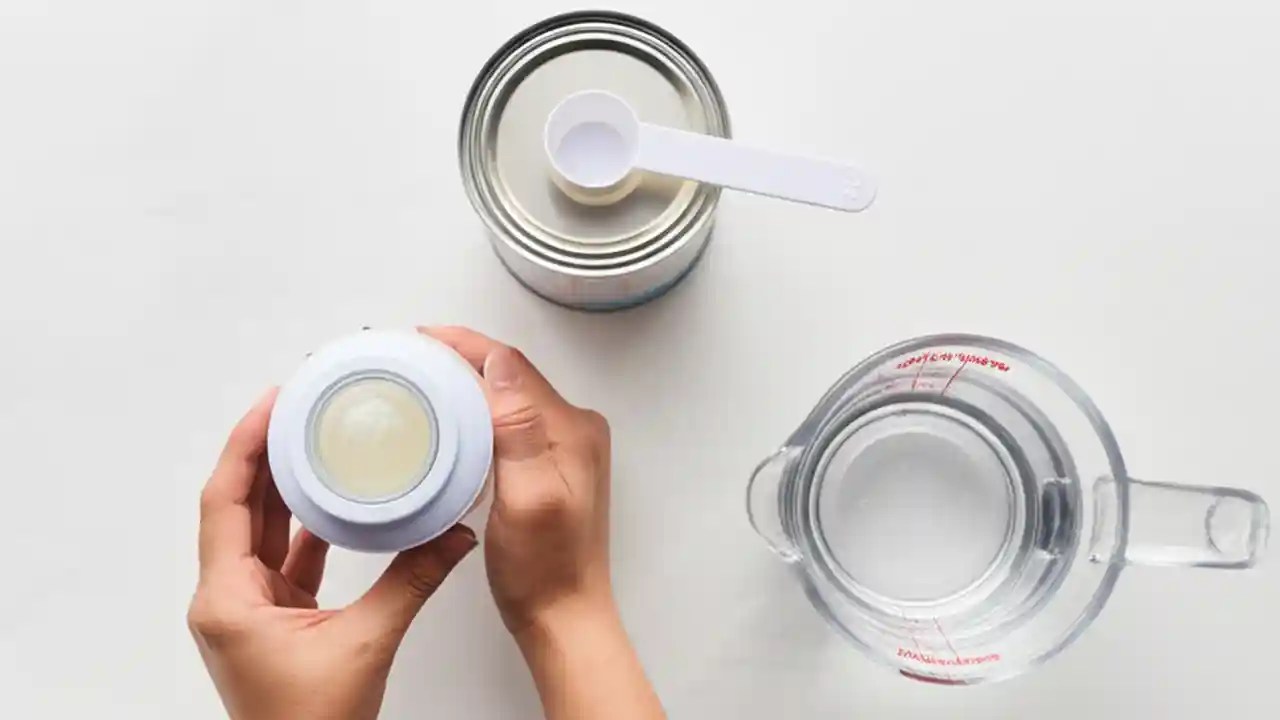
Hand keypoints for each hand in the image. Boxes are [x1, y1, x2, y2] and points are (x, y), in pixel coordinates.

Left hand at [188, 389, 477, 719]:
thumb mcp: (366, 644)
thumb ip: (410, 581)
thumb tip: (451, 535)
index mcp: (228, 599)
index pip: (226, 501)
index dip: (245, 445)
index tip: (271, 404)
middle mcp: (227, 599)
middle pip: (238, 507)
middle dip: (265, 454)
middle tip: (295, 407)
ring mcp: (248, 609)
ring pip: (260, 530)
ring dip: (284, 487)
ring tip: (311, 440)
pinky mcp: (273, 620)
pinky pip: (284, 557)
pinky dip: (307, 526)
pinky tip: (333, 502)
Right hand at [422, 327, 664, 719]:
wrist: (564, 617)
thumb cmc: (545, 569)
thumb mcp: (528, 497)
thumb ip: (520, 428)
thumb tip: (501, 363)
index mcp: (571, 428)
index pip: (512, 366)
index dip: (465, 345)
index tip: (420, 338)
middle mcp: (573, 430)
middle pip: (510, 376)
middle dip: (462, 358)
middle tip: (410, 355)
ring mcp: (563, 449)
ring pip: (508, 397)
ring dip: (468, 382)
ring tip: (422, 377)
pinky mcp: (549, 467)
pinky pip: (509, 422)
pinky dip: (477, 412)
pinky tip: (450, 419)